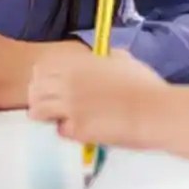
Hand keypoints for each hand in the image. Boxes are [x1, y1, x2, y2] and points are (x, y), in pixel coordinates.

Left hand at [28, 50, 165, 147]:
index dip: (43, 78)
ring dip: (46, 115)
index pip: (41, 68)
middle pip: (34, 90)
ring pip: (38, 110)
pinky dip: (66, 131)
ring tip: (58, 119)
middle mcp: (67, 82)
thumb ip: (105, 58)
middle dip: (39, 97)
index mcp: (77, 63)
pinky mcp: (76, 128)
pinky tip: (79, 130)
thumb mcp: (123, 60)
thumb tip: (103, 58)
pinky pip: (60, 130)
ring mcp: (68, 106)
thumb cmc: (144, 84)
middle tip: (50, 105)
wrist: (153, 112)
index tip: (51, 85)